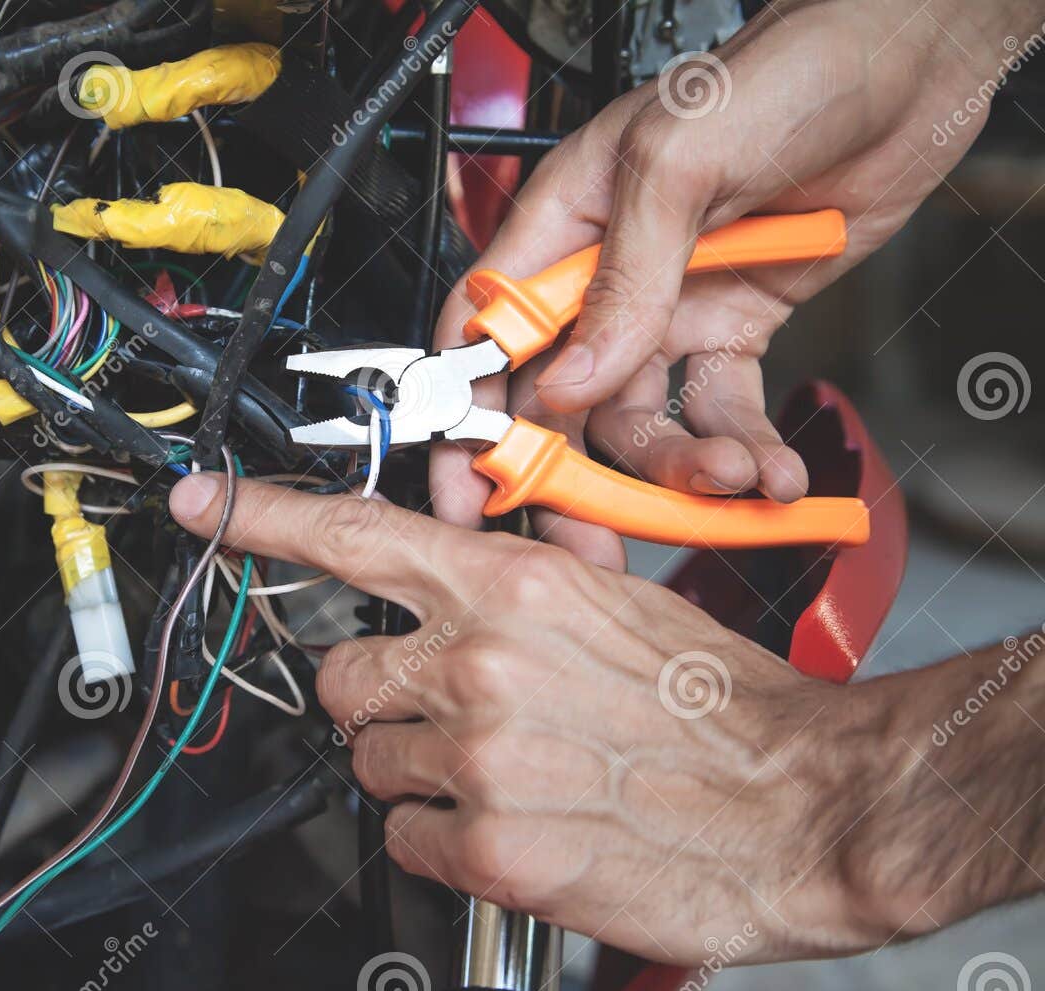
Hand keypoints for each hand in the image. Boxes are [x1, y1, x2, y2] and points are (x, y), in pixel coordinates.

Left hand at [170, 474, 1044, 964]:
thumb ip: (526, 573)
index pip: (353, 537)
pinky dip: (442, 842)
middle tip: (452, 717)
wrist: (805, 806)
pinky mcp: (489, 849)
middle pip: (340, 680)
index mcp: (510, 589)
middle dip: (380, 702)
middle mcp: (477, 665)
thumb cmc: (726, 707)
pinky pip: (402, 839)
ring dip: (421, 775)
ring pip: (370, 765)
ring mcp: (477, 760)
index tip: (201, 504)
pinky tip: (512, 829)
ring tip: (510, 778)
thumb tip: (468, 542)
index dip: (259, 518)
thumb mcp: (624, 602)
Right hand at [431, 0, 1033, 567]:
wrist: (908, 64)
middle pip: (556, 403)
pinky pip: (721, 411)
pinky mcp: (734, 331)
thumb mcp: (680, 161)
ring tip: (734, 480)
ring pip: (642, 423)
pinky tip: (772, 474)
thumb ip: (623, 278)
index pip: (484, 333)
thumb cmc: (783, 72)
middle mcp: (603, 279)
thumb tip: (571, 379)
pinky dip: (745, 453)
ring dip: (681, 470)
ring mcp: (669, 310)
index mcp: (560, 226)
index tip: (468, 485)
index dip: (465, 413)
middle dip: (569, 480)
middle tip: (587, 543)